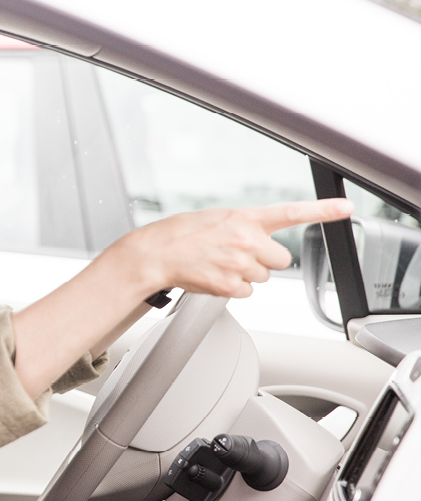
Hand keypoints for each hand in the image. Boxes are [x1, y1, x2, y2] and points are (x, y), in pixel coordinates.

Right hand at [118, 198, 353, 298]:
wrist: (154, 254)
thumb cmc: (181, 234)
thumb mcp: (217, 219)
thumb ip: (245, 227)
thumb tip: (263, 243)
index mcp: (244, 217)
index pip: (291, 212)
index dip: (323, 210)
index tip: (346, 208)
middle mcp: (246, 240)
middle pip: (280, 259)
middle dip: (264, 259)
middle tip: (238, 254)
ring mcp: (239, 264)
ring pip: (262, 277)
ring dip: (245, 273)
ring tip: (218, 263)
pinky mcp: (229, 286)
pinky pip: (246, 292)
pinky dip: (232, 287)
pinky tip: (213, 275)